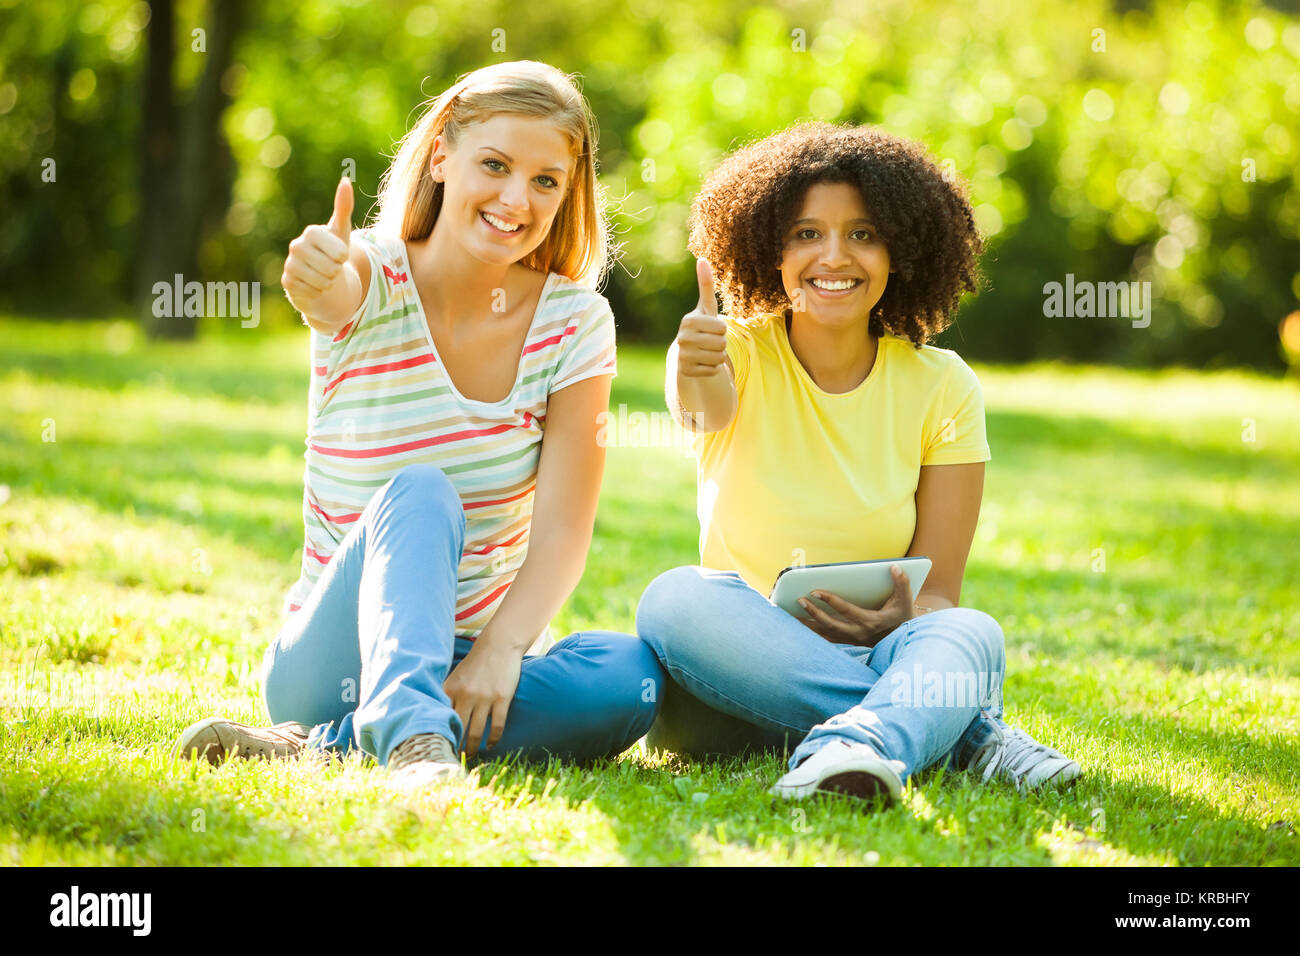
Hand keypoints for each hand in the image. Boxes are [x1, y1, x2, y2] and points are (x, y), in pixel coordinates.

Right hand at [281, 177, 357, 323]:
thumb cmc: (334, 251)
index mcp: (312, 232)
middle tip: (332, 267)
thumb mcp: (341, 231)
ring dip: (329, 283)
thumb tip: (345, 180)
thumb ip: (344, 207)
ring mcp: (290, 265)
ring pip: (322, 282)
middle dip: (337, 272)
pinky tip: (314, 286)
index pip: (339, 250)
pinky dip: (318, 293)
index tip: (341, 255)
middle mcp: (297, 246)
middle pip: (331, 268)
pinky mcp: (287, 283)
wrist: (321, 276)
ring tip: (324, 276)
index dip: (344, 256)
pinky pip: (312, 293)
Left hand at [442, 639, 523, 757]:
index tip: (439, 747)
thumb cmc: (476, 663)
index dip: (440, 735)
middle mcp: (466, 695)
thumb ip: (447, 695)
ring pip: (476, 732)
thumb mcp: (456, 677)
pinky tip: (491, 745)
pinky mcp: (502, 698)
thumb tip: (437, 718)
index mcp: (451, 689)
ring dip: (473, 747)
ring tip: (471, 755)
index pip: (442, 719)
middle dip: (455, 747)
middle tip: (453, 758)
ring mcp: (485, 697)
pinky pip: (497, 726)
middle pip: (458, 729)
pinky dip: (493, 739)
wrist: (499, 645)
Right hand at [675, 259, 728, 377]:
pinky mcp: (686, 371)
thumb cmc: (701, 326)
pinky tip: (702, 362)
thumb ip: (706, 284)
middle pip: (722, 343)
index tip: (711, 328)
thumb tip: (703, 259)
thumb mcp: (706, 307)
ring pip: (719, 358)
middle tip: (710, 341)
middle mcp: (683, 338)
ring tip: (707, 351)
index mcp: (688, 321)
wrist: (687, 352)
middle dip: (721, 343)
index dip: (722, 328)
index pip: (722, 327)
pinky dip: (712, 368)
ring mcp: (683, 356)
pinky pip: (713, 370)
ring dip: (718, 356)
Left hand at [796, 564, 916, 647]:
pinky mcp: (848, 643)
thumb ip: (902, 583)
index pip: (846, 610)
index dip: (830, 601)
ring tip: (790, 615)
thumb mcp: (906, 601)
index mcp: (870, 622)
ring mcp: (852, 641)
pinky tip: (800, 627)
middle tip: (799, 600)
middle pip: (831, 624)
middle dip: (813, 613)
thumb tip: (895, 567)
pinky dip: (813, 633)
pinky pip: (827, 639)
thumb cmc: (903, 618)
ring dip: (808, 625)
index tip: (814, 591)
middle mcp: (858, 634)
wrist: (904, 641)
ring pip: (826, 634)